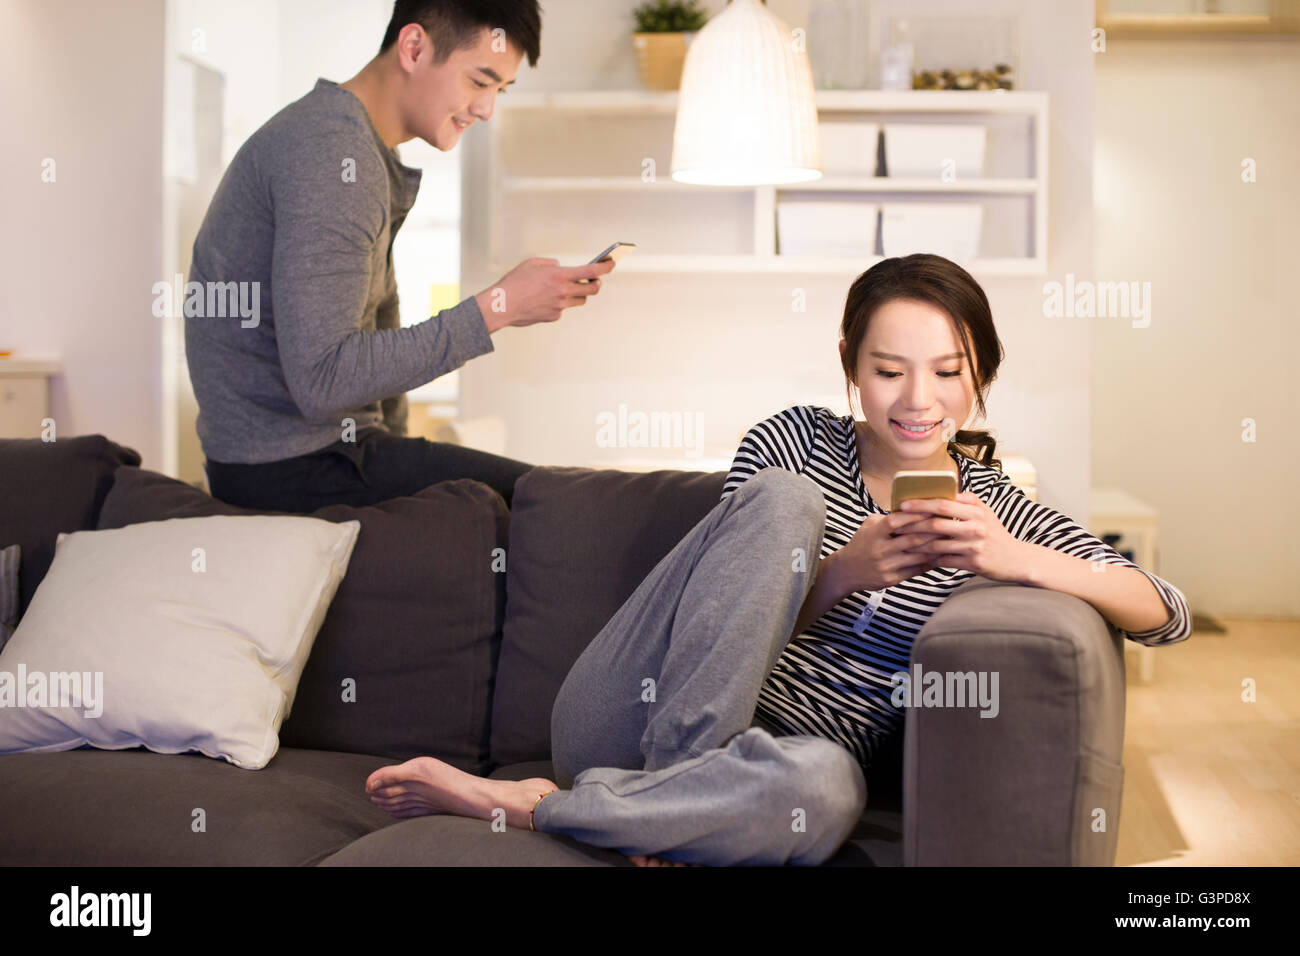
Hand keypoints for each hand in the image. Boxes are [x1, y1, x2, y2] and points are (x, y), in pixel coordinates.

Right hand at [475, 257, 615, 331]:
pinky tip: (546, 299)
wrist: (502, 306)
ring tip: (569, 288)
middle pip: (593, 290)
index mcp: (560, 276)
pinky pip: (564, 308)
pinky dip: (560, 303)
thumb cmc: (514, 282)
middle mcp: (564, 292)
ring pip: (580, 301)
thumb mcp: (532, 263)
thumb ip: (551, 264)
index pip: (592, 272)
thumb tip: (561, 268)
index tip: (612, 264)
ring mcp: (560, 306)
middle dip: (596, 284)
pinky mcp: (554, 317)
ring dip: (579, 294)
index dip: (606, 268)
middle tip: (594, 280)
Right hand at [830, 510, 947, 591]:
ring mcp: (886, 566)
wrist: (847, 571)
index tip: (931, 510)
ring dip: (935, 548)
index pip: (895, 522)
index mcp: (874, 534)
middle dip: (932, 532)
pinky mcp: (892, 579)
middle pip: (911, 539)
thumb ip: (887, 518)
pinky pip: (916, 570)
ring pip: (917, 556)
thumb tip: (911, 508)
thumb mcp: (868, 526)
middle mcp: (880, 550)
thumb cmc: (862, 544)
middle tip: (948, 524)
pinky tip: (940, 556)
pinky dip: (929, 563)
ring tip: (948, 540)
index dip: (914, 516)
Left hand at [897, 491, 1030, 582]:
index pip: (943, 504)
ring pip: (937, 544)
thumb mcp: (987, 514)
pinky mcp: (973, 564)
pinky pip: (944, 561)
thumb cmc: (996, 534)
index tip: (903, 504)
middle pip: (937, 524)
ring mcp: (974, 546)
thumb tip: (949, 490)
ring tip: (902, 542)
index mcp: (977, 512)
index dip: (921, 504)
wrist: (1016, 560)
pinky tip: (918, 558)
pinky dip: (930, 559)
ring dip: (917, 544)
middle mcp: (976, 527)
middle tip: (895, 525)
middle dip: (913, 524)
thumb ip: (969, 501)